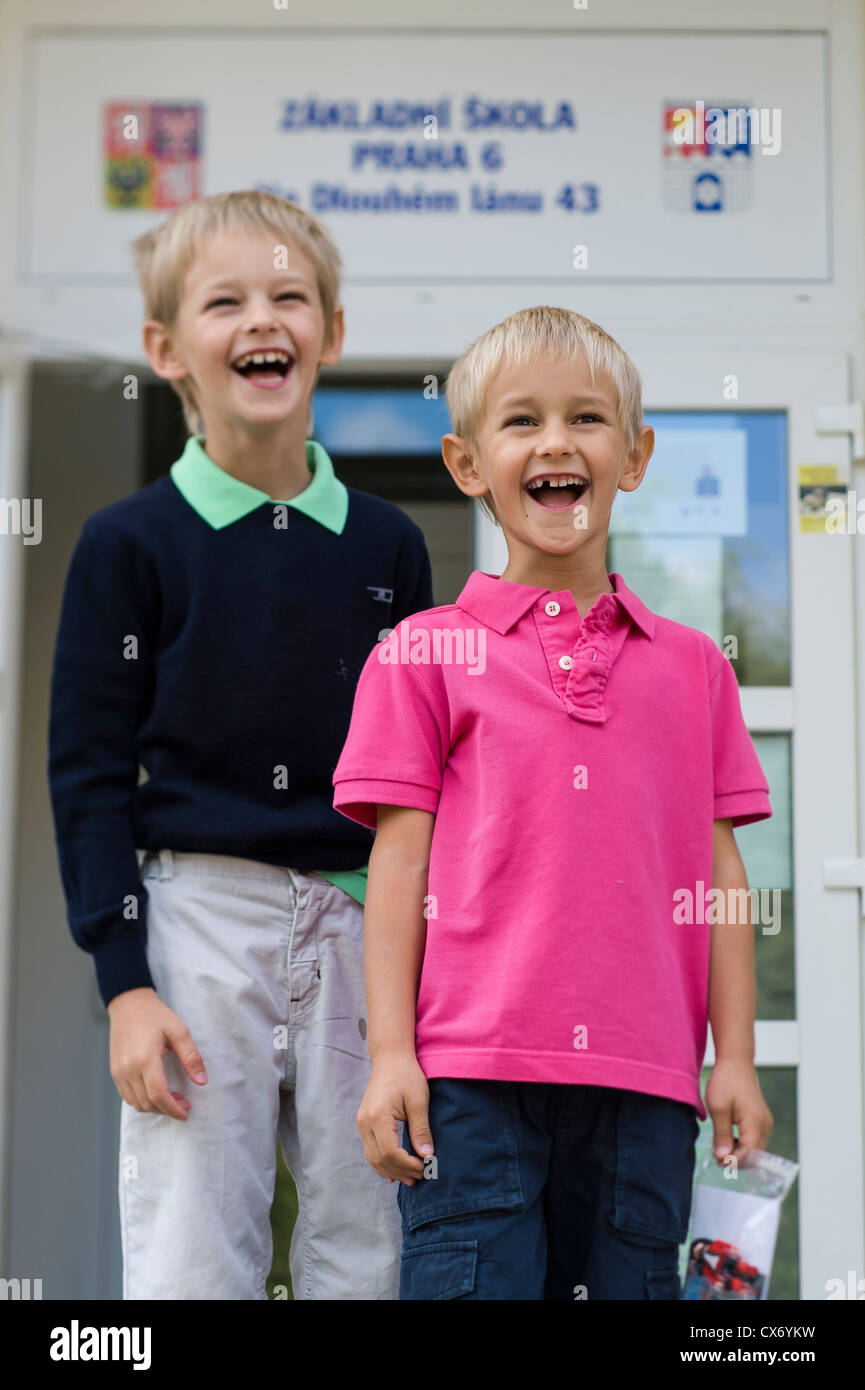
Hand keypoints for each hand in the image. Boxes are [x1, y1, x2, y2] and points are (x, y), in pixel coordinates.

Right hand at [108, 987, 207, 1120]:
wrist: (129, 1004)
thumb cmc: (156, 1016)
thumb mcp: (179, 1031)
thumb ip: (191, 1057)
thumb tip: (202, 1081)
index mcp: (145, 1059)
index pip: (158, 1095)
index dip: (173, 1109)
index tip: (186, 1113)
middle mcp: (128, 1069)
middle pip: (147, 1103)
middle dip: (167, 1109)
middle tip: (184, 1102)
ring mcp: (118, 1072)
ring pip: (137, 1103)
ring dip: (155, 1107)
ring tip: (172, 1097)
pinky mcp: (114, 1072)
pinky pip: (128, 1096)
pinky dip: (143, 1100)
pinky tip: (156, 1091)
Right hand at [357, 1050, 432, 1185]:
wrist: (390, 1057)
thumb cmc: (406, 1075)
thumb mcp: (418, 1100)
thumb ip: (421, 1129)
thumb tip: (427, 1157)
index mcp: (377, 1117)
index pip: (390, 1152)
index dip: (407, 1165)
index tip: (425, 1168)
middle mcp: (364, 1123)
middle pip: (380, 1159)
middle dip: (401, 1171)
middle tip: (422, 1177)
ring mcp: (362, 1123)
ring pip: (372, 1158)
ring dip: (391, 1171)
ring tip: (411, 1178)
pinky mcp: (364, 1123)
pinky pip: (370, 1150)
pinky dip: (382, 1163)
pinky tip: (394, 1172)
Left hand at [705, 1057, 772, 1165]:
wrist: (736, 1062)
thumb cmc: (726, 1081)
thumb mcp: (718, 1108)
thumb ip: (721, 1135)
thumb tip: (723, 1158)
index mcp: (755, 1122)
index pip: (749, 1154)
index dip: (733, 1162)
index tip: (717, 1162)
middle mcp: (765, 1125)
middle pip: (755, 1156)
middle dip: (736, 1160)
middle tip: (716, 1155)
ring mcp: (765, 1123)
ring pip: (755, 1150)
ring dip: (739, 1153)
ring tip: (720, 1146)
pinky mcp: (761, 1121)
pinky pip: (754, 1140)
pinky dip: (742, 1145)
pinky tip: (727, 1139)